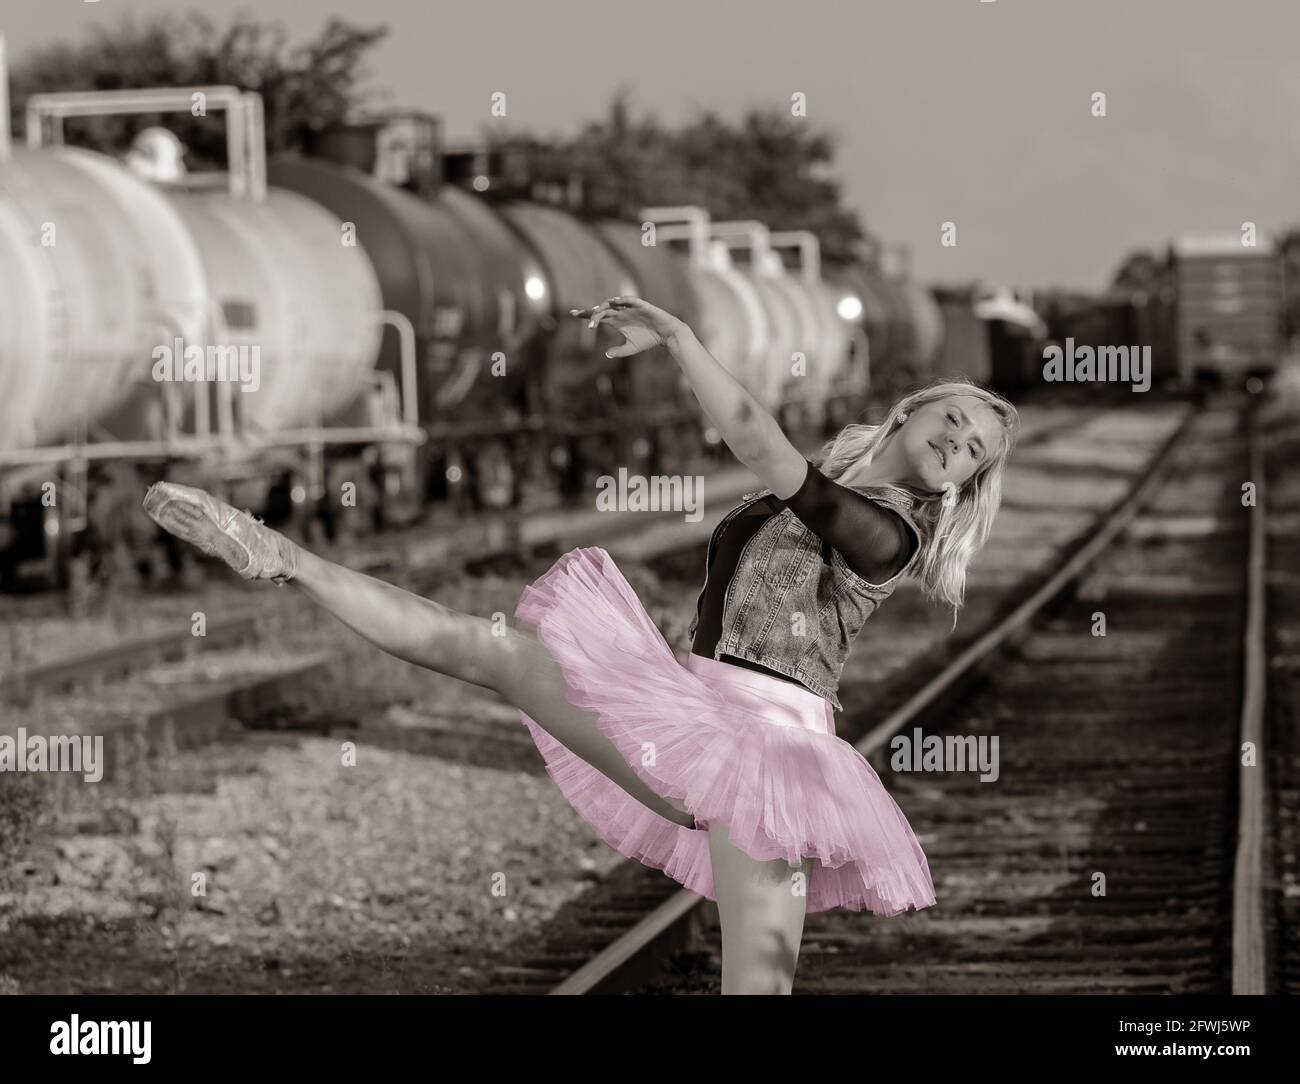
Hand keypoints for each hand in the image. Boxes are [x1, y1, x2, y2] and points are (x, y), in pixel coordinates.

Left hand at [569, 296, 684, 357]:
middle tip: (580, 317)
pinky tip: (614, 301)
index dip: (586, 314)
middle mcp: (621, 312)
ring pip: (613, 304)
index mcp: (616, 321)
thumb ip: (619, 351)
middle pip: (602, 309)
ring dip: (604, 307)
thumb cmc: (648, 339)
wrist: (665, 335)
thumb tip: (606, 354)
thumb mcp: (631, 348)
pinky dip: (622, 299)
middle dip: (590, 312)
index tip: (572, 314)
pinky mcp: (641, 306)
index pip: (598, 316)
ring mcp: (630, 308)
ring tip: (596, 313)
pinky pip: (630, 300)